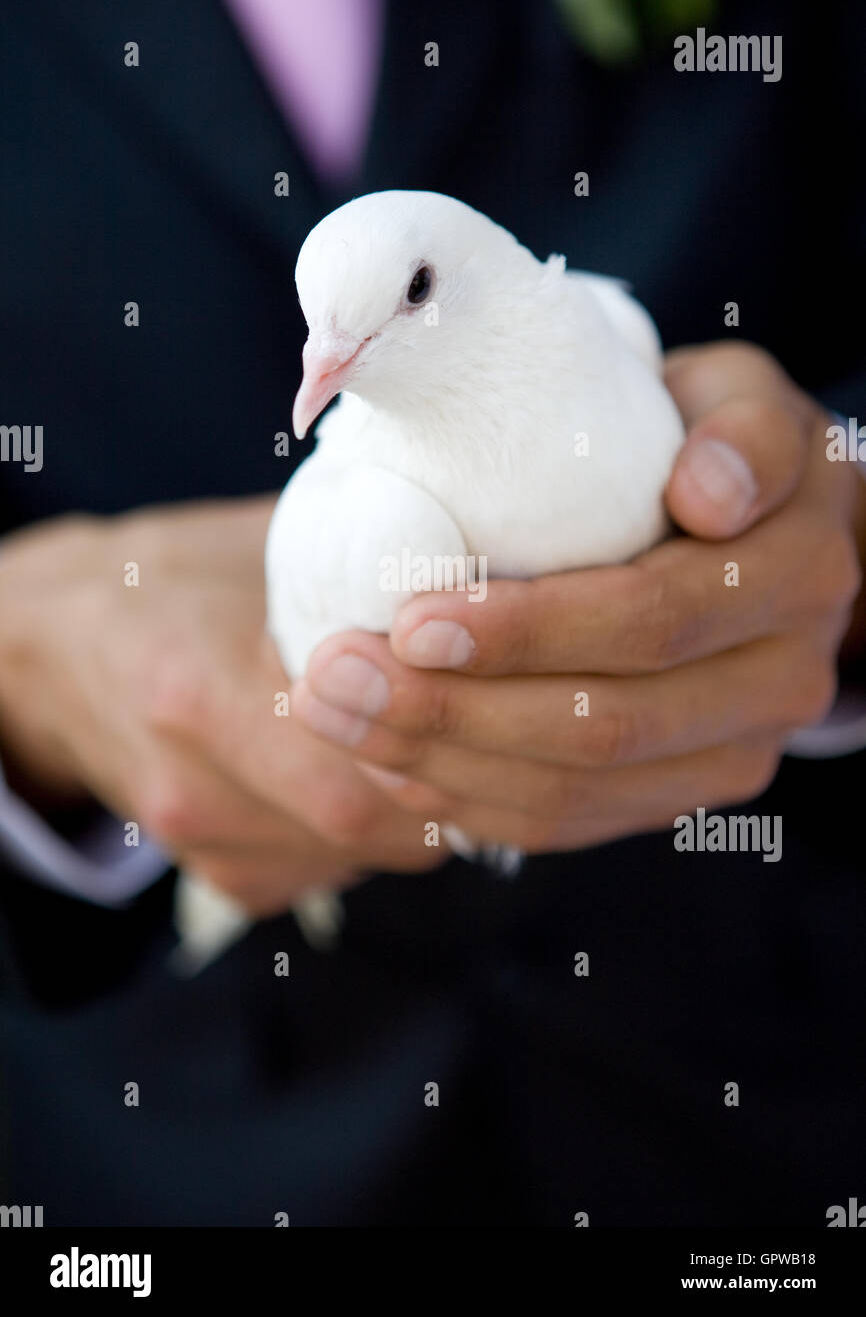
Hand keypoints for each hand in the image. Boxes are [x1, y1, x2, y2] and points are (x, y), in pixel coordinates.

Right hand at [0, 500, 444, 913]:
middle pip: (360, 827)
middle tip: (487, 731)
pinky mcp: (207, 870)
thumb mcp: (259, 544)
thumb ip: (359, 565)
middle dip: (440, 784)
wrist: (56, 648)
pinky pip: (320, 874)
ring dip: (409, 813)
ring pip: (351, 859)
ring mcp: (194, 838)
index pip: (351, 774)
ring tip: (433, 741)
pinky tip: (366, 773)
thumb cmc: (173, 579)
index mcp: (199, 692)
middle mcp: (190, 784)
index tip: (486, 709)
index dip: (435, 751)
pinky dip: (363, 837)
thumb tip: (480, 562)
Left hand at [291, 343, 864, 850]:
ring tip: (334, 715)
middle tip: (333, 675)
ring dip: (441, 761)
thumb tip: (706, 494)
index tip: (410, 616)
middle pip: (604, 723)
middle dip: (452, 709)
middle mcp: (781, 680)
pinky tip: (389, 761)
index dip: (528, 631)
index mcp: (794, 573)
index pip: (650, 618)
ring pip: (577, 788)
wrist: (764, 533)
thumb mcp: (739, 401)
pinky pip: (570, 821)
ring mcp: (733, 750)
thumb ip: (741, 431)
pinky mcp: (681, 790)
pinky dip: (469, 798)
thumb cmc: (716, 441)